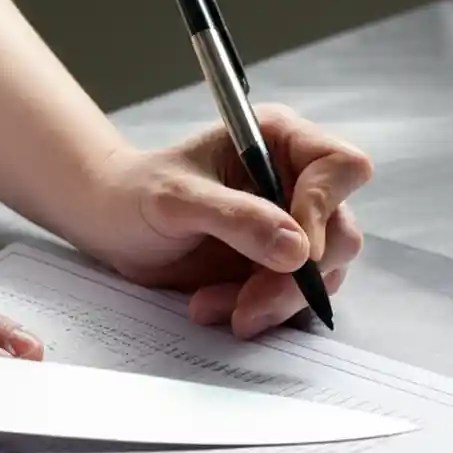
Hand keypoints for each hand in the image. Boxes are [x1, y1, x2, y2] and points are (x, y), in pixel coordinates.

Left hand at [80, 104, 371, 338]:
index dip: (326, 209)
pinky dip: (257, 311)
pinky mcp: (275, 265)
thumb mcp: (177, 200)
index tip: (295, 251)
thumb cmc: (136, 194)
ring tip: (210, 306)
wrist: (111, 225)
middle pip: (340, 233)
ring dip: (272, 301)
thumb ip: (236, 218)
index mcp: (280, 141)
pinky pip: (291, 298)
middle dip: (296, 278)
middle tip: (249, 305)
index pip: (342, 167)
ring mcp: (290, 227)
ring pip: (321, 275)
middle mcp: (296, 181)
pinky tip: (210, 307)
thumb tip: (298, 250)